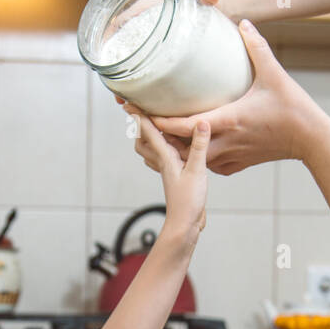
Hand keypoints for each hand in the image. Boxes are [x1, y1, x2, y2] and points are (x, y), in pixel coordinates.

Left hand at [118, 20, 325, 175]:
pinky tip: (188, 150)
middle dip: (157, 138)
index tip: (139, 111)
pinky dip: (195, 159)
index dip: (158, 121)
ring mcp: (230, 156)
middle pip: (179, 148)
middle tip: (138, 124)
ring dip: (173, 151)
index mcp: (228, 120)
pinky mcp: (237, 163)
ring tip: (154, 138)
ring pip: (191, 161)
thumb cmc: (294, 109)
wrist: (311, 141)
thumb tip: (242, 23)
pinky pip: (209, 165)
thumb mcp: (274, 75)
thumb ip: (256, 47)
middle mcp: (224, 142)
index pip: (184, 125)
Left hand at [132, 111, 209, 242]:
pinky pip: (163, 158)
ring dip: (149, 136)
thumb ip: (198, 146)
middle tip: (137, 110)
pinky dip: (162, 148)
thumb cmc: (188, 202)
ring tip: (152, 124)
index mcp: (165, 157)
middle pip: (144, 140)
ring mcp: (167, 170)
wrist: (184, 225)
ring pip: (152, 150)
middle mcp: (163, 162)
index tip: (128, 102)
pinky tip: (172, 147)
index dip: (138, 115)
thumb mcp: (197, 171)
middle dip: (139, 125)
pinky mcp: (175, 177)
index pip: (148, 131)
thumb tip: (201, 122)